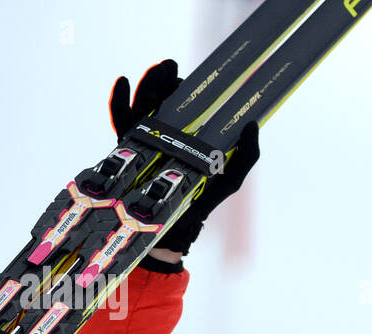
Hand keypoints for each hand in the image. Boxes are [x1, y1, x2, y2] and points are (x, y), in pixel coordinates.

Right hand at [109, 61, 260, 257]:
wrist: (176, 226)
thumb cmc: (203, 200)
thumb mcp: (230, 179)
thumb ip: (247, 155)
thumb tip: (252, 124)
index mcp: (188, 135)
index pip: (186, 104)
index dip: (186, 88)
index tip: (192, 77)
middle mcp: (166, 133)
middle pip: (162, 98)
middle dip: (165, 79)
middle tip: (172, 67)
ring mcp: (146, 138)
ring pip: (142, 103)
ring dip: (148, 83)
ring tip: (158, 70)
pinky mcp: (129, 147)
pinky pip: (120, 120)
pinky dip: (118, 100)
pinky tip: (124, 82)